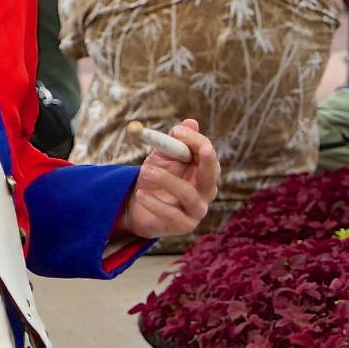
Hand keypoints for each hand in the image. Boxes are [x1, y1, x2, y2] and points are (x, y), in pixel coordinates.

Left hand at [115, 118, 219, 240]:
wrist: (136, 205)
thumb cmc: (154, 177)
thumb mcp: (161, 156)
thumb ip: (173, 142)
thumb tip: (191, 122)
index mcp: (203, 169)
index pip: (207, 153)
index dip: (194, 140)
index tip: (177, 131)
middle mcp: (206, 189)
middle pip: (212, 175)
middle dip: (207, 161)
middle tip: (200, 148)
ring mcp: (197, 209)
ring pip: (189, 194)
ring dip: (166, 180)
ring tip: (145, 170)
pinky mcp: (184, 226)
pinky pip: (172, 214)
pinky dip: (155, 203)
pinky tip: (141, 194)